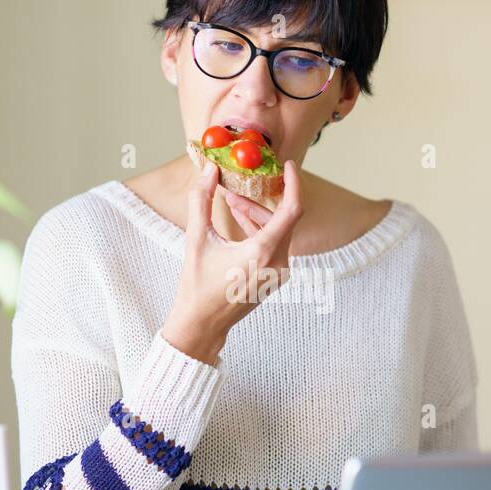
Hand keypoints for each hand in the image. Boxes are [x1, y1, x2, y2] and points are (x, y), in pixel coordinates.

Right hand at [162, 157, 303, 364]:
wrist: (202, 324)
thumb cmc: (197, 286)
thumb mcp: (196, 239)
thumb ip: (202, 200)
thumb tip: (210, 171)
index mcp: (263, 252)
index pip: (293, 209)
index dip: (294, 183)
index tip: (287, 165)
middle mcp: (278, 263)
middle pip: (282, 218)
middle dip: (261, 200)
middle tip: (239, 187)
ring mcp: (280, 272)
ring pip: (279, 231)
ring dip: (258, 215)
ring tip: (232, 203)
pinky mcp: (276, 277)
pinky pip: (275, 244)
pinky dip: (260, 230)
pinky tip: (240, 221)